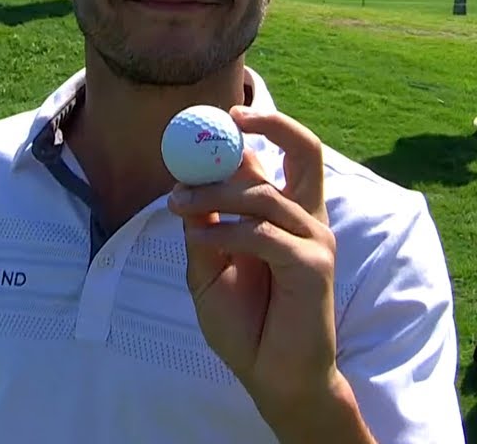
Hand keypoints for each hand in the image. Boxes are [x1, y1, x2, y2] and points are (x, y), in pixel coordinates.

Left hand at [166, 107, 338, 411]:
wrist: (271, 375)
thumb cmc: (244, 323)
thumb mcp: (207, 270)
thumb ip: (203, 230)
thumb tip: (186, 187)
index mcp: (282, 213)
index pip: (274, 156)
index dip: (248, 131)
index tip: (213, 117)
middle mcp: (304, 218)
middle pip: (305, 150)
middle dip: (269, 124)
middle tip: (225, 120)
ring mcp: (314, 240)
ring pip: (263, 194)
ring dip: (214, 194)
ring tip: (179, 205)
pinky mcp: (314, 266)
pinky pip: (265, 234)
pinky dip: (228, 231)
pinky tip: (202, 238)